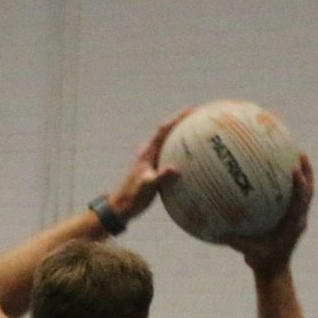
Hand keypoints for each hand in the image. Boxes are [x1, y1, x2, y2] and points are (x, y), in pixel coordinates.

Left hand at [107, 108, 191, 222]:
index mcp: (147, 153)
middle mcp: (148, 153)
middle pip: (166, 133)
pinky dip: (179, 156)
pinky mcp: (151, 170)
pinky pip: (168, 158)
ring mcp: (149, 161)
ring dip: (180, 139)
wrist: (118, 208)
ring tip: (198, 136)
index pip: (163, 129)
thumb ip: (160, 177)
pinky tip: (191, 163)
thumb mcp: (146, 187)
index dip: (176, 118)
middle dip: (181, 124)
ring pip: (167, 145)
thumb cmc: (131, 197)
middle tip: (199, 119)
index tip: (191, 110)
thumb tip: (175, 169)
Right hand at [224, 154, 312, 273]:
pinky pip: (295, 198)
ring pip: (305, 193)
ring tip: (296, 155)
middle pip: (308, 192)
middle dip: (307, 172)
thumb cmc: (261, 262)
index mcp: (292, 226)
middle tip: (299, 152)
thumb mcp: (247, 251)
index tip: (295, 168)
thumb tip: (217, 229)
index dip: (300, 184)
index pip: (299, 201)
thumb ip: (235, 240)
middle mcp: (299, 220)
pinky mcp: (294, 219)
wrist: (274, 271)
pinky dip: (292, 185)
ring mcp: (298, 219)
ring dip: (304, 175)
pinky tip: (280, 173)